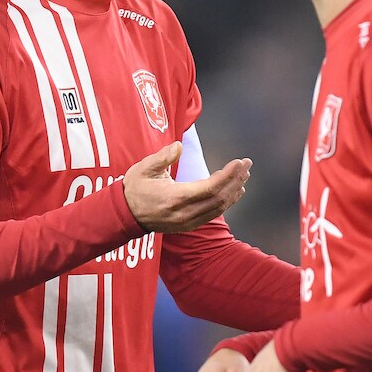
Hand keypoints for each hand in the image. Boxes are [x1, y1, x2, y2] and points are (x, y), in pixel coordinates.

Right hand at [124, 142, 252, 232]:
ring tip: (244, 175)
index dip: (228, 175)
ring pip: (218, 208)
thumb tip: (179, 146)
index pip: (210, 187)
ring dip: (234, 191)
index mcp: (175, 197)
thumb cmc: (134, 188)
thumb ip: (162, 157)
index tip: (239, 162)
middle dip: (236, 180)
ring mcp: (187, 222)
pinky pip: (213, 214)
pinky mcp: (188, 226)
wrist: (125, 215)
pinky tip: (234, 191)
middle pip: (219, 198)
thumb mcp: (144, 168)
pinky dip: (226, 202)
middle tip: (247, 164)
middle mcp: (184, 213)